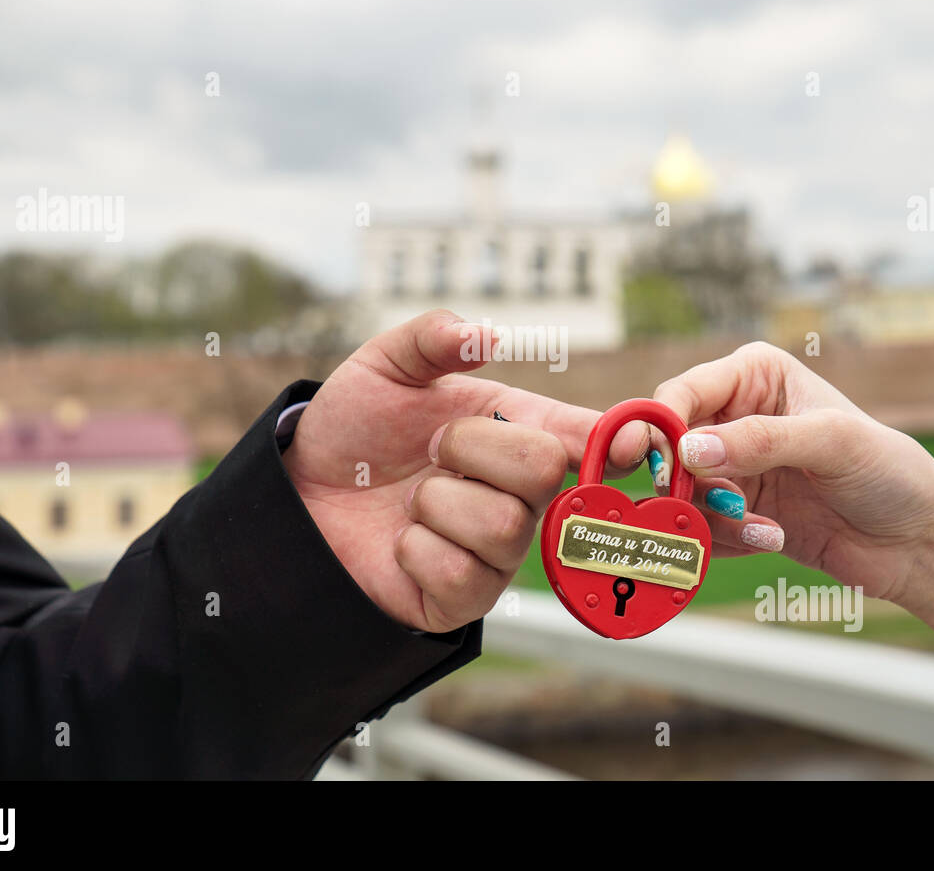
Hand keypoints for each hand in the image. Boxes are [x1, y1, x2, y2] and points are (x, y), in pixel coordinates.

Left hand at [286, 310, 648, 632]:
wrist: (300, 493)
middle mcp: (518, 494)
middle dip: (475, 447)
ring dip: (437, 502)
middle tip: (433, 447)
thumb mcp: (384, 368)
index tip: (632, 444)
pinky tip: (401, 541)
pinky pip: (462, 574)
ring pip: (503, 526)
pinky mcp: (464, 598)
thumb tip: (487, 336)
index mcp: (515, 431)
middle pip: (544, 471)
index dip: (617, 439)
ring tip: (411, 498)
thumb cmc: (355, 431)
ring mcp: (496, 549)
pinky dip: (416, 549)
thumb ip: (432, 338)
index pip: (585, 435)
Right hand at [652, 341, 933, 601]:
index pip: (682, 392)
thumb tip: (688, 450)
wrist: (917, 541)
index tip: (665, 465)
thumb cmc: (890, 472)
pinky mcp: (733, 511)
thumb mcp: (832, 442)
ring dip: (711, 517)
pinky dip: (723, 540)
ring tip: (765, 528)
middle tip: (716, 504)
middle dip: (683, 481)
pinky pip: (697, 527)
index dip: (662, 425)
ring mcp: (730, 467)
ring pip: (677, 493)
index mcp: (753, 376)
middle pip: (665, 444)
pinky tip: (770, 539)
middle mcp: (732, 416)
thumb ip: (760, 440)